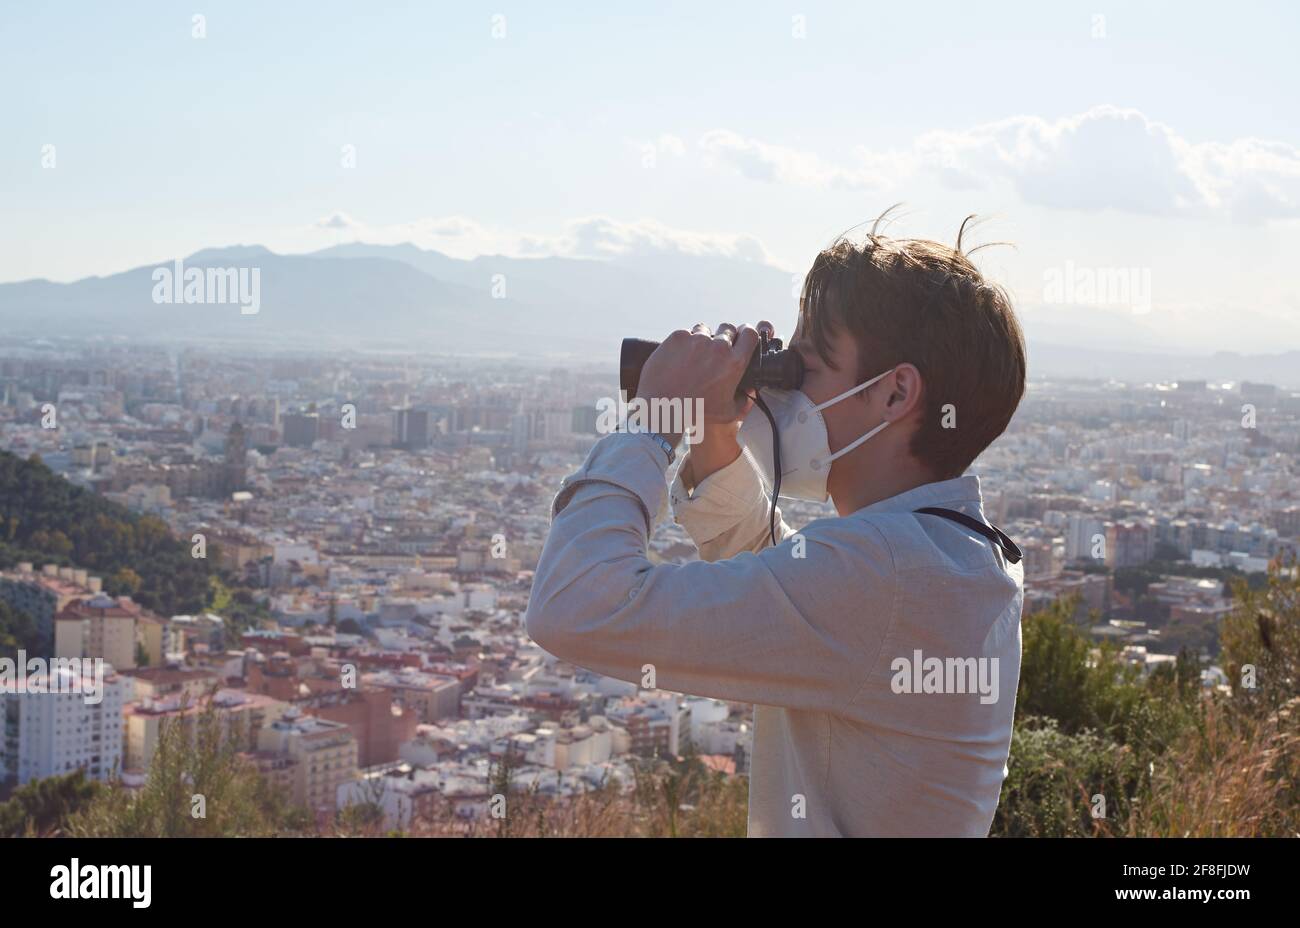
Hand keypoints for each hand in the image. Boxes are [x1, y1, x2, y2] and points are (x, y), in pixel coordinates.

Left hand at [635, 322, 759, 449]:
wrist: (663, 408)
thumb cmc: (696, 413)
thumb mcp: (728, 413)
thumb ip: (744, 400)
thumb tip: (750, 391)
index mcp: (734, 363)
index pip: (750, 334)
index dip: (747, 333)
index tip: (742, 336)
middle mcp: (718, 348)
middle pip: (728, 328)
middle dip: (724, 336)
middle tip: (715, 350)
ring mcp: (697, 340)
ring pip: (704, 329)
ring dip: (702, 339)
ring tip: (693, 356)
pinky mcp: (678, 337)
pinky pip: (685, 333)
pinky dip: (683, 343)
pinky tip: (678, 358)